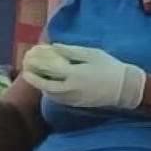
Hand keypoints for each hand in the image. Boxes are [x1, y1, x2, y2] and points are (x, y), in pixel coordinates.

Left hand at [21, 43, 145, 109]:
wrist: (125, 87)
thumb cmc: (110, 67)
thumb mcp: (92, 54)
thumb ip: (71, 51)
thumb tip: (54, 47)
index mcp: (74, 74)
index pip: (49, 69)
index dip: (37, 63)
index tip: (29, 58)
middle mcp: (71, 88)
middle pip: (46, 85)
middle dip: (34, 79)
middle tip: (26, 72)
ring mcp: (73, 98)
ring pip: (50, 94)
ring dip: (41, 86)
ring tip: (35, 79)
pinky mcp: (77, 103)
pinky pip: (58, 99)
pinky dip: (50, 92)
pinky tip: (49, 87)